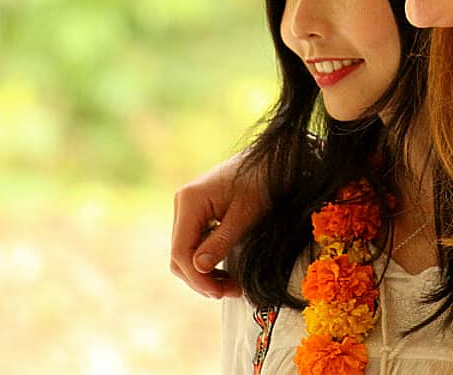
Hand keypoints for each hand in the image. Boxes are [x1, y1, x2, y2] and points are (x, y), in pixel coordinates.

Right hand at [169, 154, 266, 298]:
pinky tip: (226, 271)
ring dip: (205, 273)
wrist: (272, 159)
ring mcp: (189, 208)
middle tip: (231, 291)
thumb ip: (221, 241)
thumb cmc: (263, 182)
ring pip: (186, 252)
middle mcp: (183, 203)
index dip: (197, 277)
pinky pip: (195, 243)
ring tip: (232, 285)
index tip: (219, 292)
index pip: (181, 250)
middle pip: (180, 254)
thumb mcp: (246, 215)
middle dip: (201, 279)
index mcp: (190, 200)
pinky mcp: (199, 212)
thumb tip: (199, 268)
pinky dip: (208, 260)